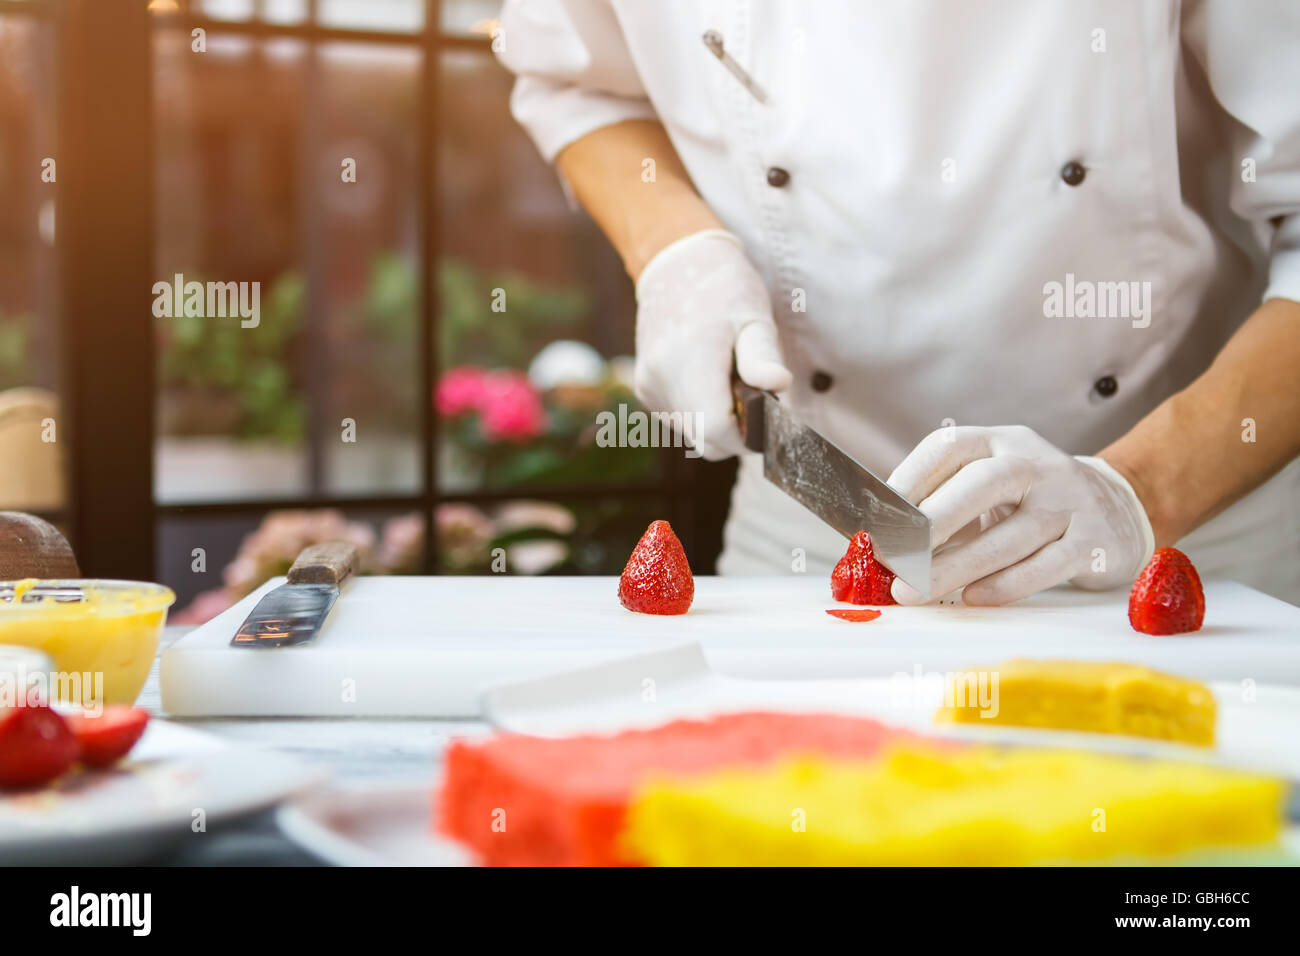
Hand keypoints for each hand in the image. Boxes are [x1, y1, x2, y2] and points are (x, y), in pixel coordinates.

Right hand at [633, 230, 791, 458]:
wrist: (676, 266)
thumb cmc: (724, 290)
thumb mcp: (754, 316)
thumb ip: (763, 355)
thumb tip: (778, 384)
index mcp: (690, 360)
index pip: (717, 431)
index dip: (747, 436)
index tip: (765, 419)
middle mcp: (662, 378)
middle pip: (705, 442)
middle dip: (735, 432)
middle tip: (751, 395)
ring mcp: (648, 385)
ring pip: (693, 435)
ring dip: (716, 421)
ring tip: (728, 380)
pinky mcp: (644, 388)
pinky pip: (679, 420)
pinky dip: (699, 411)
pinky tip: (708, 379)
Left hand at [886, 425, 1154, 604]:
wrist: (1121, 509)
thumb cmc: (1033, 501)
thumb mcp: (993, 485)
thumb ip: (946, 502)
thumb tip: (883, 542)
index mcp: (1002, 442)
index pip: (950, 447)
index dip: (911, 476)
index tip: (879, 512)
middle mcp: (1037, 464)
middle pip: (984, 484)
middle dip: (935, 520)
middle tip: (896, 554)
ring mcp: (1070, 501)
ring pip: (1011, 535)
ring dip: (958, 567)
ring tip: (916, 591)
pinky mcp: (1094, 541)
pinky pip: (1045, 566)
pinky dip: (1005, 585)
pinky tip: (972, 598)